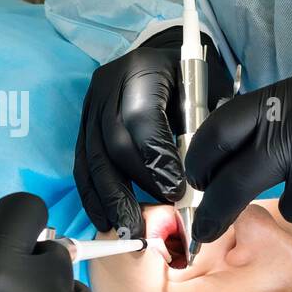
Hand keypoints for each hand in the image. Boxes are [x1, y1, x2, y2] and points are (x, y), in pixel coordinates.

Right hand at [75, 28, 231, 237]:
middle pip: (112, 142)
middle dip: (132, 186)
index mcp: (143, 69)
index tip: (176, 192)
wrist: (165, 62)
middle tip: (152, 221)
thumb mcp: (209, 93)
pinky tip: (106, 219)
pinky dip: (94, 195)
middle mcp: (108, 85)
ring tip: (128, 230)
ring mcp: (90, 106)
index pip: (141, 118)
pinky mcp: (83, 125)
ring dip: (110, 199)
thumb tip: (205, 180)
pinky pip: (82, 165)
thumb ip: (206, 128)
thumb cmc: (194, 81)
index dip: (156, 159)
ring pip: (92, 158)